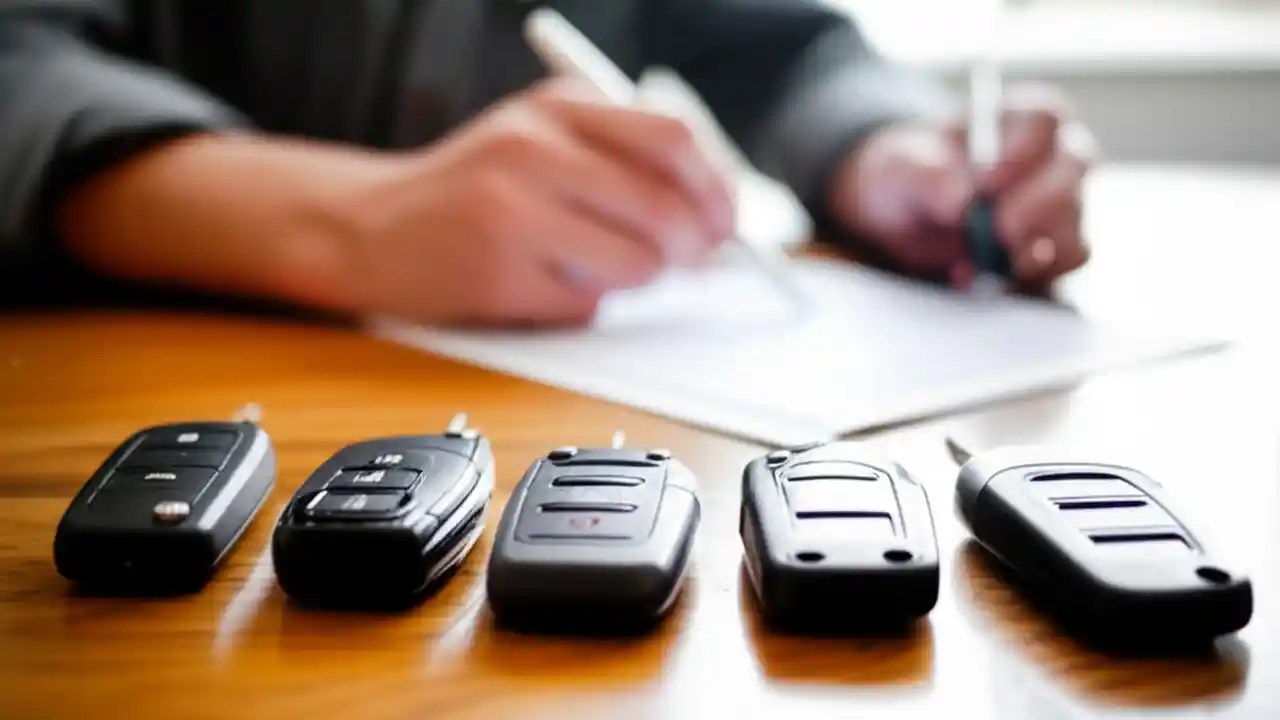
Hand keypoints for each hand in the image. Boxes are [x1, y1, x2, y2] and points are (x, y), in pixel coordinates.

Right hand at [59, 78, 732, 324]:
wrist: (369, 227)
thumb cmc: (472, 188)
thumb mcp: (540, 139)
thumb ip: (618, 156)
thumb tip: (711, 212)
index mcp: (555, 107)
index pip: (672, 139)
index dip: (715, 187)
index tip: (725, 220)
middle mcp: (532, 148)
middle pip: (664, 205)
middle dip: (695, 247)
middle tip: (694, 262)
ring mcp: (511, 210)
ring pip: (636, 263)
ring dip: (639, 279)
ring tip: (602, 267)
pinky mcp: (496, 272)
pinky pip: (587, 302)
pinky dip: (586, 303)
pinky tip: (548, 283)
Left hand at [827, 84, 1095, 289]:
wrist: (903, 213)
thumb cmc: (910, 173)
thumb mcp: (900, 166)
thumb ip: (927, 175)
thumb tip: (960, 202)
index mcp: (1018, 118)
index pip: (1044, 116)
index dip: (1022, 149)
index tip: (986, 182)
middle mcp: (1051, 155)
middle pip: (1072, 168)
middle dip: (1038, 204)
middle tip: (999, 230)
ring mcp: (1062, 202)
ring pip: (1076, 217)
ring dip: (1040, 246)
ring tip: (989, 261)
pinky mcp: (1056, 246)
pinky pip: (1068, 260)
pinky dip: (1032, 274)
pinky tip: (987, 277)